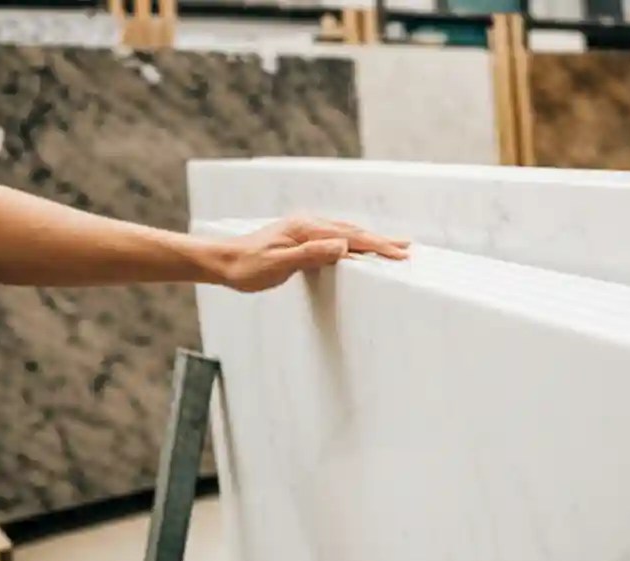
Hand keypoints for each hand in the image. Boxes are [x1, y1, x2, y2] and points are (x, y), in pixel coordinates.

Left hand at [214, 216, 410, 292]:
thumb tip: (342, 245)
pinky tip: (358, 248)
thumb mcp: (278, 264)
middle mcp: (308, 224)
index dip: (377, 246)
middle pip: (352, 231)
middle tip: (407, 248)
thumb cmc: (247, 268)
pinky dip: (353, 242)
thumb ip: (310, 254)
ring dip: (369, 240)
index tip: (399, 254)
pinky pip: (335, 237)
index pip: (350, 237)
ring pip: (345, 233)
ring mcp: (304, 230)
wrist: (222, 261)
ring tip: (390, 246)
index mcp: (306, 229)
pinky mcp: (300, 238)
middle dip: (381, 241)